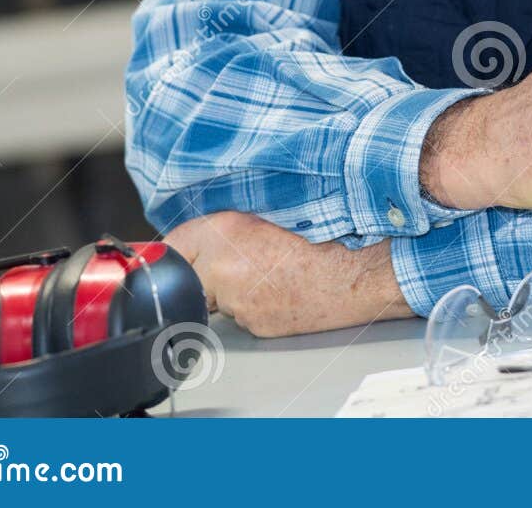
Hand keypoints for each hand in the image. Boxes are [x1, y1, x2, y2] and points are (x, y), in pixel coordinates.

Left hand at [164, 211, 411, 337]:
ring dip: (228, 288)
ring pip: (213, 296)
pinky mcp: (254, 323)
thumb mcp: (272, 208)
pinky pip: (240, 314)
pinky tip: (280, 289)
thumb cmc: (329, 234)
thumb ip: (232, 220)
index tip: (179, 252)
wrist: (359, 270)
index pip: (173, 244)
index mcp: (226, 228)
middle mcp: (223, 264)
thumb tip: (199, 233)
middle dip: (201, 269)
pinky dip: (253, 304)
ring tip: (267, 271)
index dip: (179, 249)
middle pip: (188, 273)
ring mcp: (237, 300)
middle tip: (233, 260)